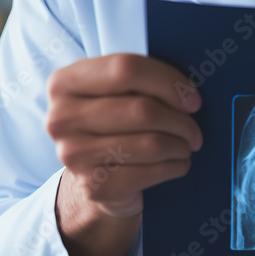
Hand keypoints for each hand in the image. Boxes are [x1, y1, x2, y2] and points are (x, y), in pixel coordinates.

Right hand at [46, 54, 202, 255]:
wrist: (97, 177)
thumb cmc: (115, 124)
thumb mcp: (117, 93)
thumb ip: (141, 80)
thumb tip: (187, 93)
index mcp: (64, 83)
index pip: (126, 69)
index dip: (168, 82)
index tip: (192, 99)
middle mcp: (61, 118)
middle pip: (143, 110)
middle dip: (181, 121)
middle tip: (194, 130)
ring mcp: (74, 155)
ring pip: (152, 143)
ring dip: (181, 145)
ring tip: (186, 145)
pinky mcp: (94, 186)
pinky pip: (152, 172)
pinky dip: (176, 166)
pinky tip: (177, 163)